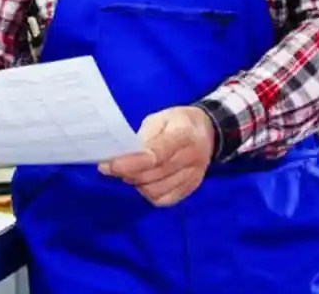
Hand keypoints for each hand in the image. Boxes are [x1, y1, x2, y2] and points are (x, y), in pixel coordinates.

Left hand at [98, 106, 215, 206]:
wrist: (208, 131)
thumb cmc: (178, 122)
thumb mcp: (160, 118)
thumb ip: (144, 137)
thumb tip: (123, 155)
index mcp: (184, 135)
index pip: (157, 154)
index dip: (132, 162)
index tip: (110, 165)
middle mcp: (191, 159)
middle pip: (154, 174)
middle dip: (127, 172)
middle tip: (110, 166)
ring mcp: (192, 177)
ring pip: (155, 190)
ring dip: (136, 182)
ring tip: (129, 171)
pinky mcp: (190, 188)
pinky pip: (163, 200)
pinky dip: (148, 193)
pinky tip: (143, 181)